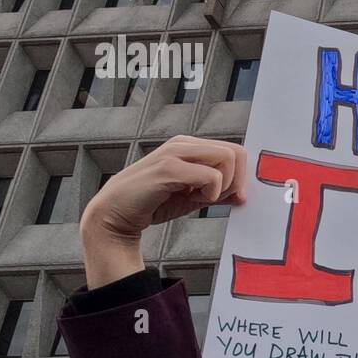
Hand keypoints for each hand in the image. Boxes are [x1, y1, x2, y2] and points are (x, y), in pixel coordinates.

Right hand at [80, 135, 246, 287]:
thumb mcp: (192, 196)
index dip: (242, 176)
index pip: (235, 151)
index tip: (235, 198)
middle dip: (237, 181)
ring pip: (228, 159)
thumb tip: (242, 194)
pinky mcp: (169, 168)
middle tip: (217, 199)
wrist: (115, 214)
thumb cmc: (153, 203)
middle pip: (237, 153)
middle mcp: (183, 143)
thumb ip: (216, 191)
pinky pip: (212, 177)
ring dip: (222, 186)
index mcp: (190, 146)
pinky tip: (189, 199)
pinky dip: (209, 193)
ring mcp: (175, 152)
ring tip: (198, 197)